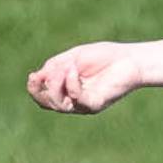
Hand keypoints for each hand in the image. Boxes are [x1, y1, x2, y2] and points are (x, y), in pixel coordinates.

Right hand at [27, 42, 143, 112]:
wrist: (129, 58)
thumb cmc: (103, 57)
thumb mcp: (70, 58)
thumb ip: (53, 68)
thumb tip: (36, 78)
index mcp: (66, 90)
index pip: (42, 98)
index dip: (34, 88)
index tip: (34, 75)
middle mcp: (74, 101)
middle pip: (46, 104)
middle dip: (44, 85)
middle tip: (55, 69)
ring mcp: (85, 104)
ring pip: (58, 105)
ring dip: (56, 83)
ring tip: (68, 67)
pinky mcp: (96, 104)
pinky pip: (76, 100)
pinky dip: (71, 84)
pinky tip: (74, 70)